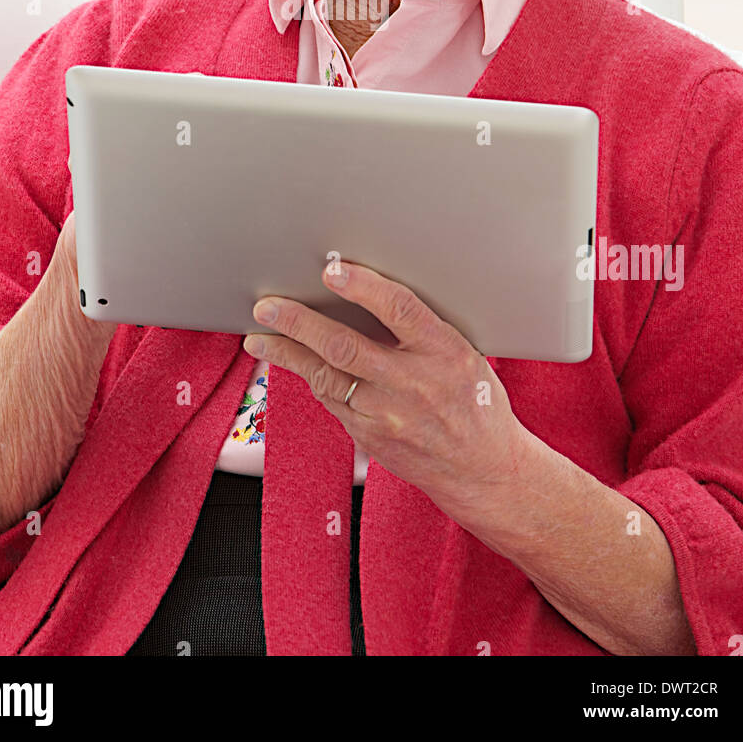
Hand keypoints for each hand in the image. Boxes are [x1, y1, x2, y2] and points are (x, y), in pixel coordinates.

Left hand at [242, 260, 526, 531]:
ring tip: (259, 335)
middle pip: (344, 345)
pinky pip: (331, 399)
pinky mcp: (369, 436)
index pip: (398, 308)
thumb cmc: (476, 402)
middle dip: (298, 322)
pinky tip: (293, 361)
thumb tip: (370, 291)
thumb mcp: (465, 353)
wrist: (483, 471)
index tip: (332, 270)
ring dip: (286, 353)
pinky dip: (310, 376)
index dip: (362, 285)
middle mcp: (412, 383)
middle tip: (267, 306)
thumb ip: (422, 328)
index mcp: (444, 351)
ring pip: (325, 377)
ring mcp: (386, 415)